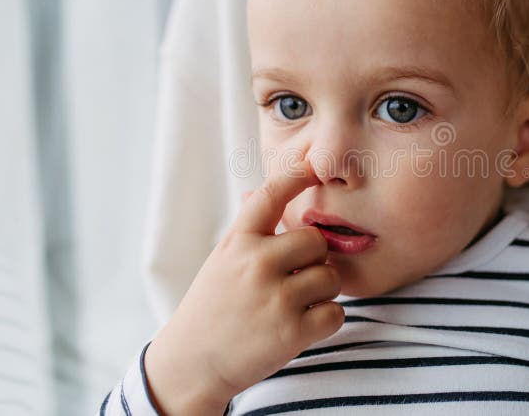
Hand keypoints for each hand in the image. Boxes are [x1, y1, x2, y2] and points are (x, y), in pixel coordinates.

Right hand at [144, 160, 343, 414]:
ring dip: (321, 292)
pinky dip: (326, 320)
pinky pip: (336, 313)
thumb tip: (256, 192)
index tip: (312, 164)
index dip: (295, 176)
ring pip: (330, 278)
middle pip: (316, 241)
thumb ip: (247, 232)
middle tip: (296, 278)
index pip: (270, 196)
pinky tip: (303, 325)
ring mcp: (275, 297)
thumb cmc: (213, 307)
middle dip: (314, 260)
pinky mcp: (292, 332)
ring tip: (294, 304)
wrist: (192, 363)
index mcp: (238, 242)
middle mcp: (256, 263)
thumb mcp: (222, 261)